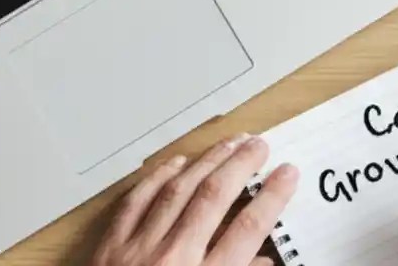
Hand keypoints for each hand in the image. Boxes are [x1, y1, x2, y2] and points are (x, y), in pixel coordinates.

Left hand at [92, 134, 298, 265]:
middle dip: (241, 165)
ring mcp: (139, 250)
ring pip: (178, 190)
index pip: (248, 229)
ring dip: (207, 161)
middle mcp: (174, 260)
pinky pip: (137, 201)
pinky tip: (175, 163)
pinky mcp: (110, 249)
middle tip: (259, 145)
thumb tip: (264, 264)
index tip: (287, 174)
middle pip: (215, 197)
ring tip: (228, 143)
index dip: (272, 197)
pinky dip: (157, 178)